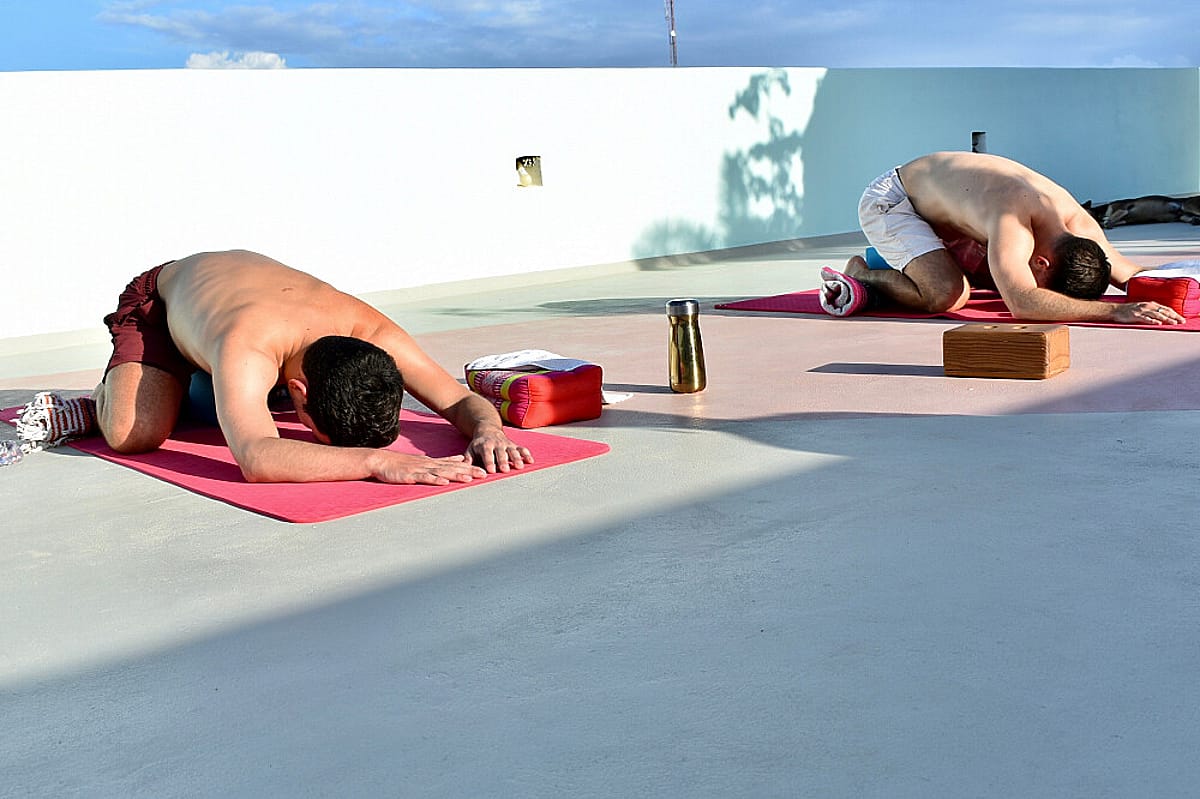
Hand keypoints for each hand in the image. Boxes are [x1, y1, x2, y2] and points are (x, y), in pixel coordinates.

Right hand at [370, 451, 485, 484]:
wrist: (381, 461)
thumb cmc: (402, 464)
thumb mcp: (425, 462)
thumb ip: (442, 461)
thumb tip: (460, 458)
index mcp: (433, 462)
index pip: (455, 464)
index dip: (470, 467)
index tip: (484, 470)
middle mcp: (430, 464)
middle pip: (453, 468)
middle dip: (469, 471)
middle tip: (485, 474)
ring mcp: (421, 469)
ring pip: (442, 472)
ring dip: (456, 475)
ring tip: (470, 479)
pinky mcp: (411, 475)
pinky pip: (424, 478)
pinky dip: (434, 480)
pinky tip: (444, 483)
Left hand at [467, 426, 533, 473]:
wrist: (488, 429)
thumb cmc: (478, 444)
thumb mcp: (470, 449)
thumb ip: (468, 458)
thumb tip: (463, 467)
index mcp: (485, 445)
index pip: (487, 454)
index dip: (489, 462)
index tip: (491, 470)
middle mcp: (497, 444)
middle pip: (501, 453)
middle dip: (503, 461)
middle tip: (505, 470)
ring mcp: (507, 444)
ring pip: (512, 451)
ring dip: (516, 458)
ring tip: (520, 467)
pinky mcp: (514, 445)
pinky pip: (521, 449)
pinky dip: (526, 454)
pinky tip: (530, 461)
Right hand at [1115, 301, 1184, 325]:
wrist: (1115, 310)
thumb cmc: (1129, 311)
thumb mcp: (1143, 308)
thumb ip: (1152, 312)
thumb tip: (1162, 318)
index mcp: (1150, 304)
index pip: (1166, 309)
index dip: (1174, 313)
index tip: (1181, 319)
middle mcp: (1147, 306)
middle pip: (1163, 311)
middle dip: (1174, 316)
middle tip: (1181, 321)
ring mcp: (1141, 310)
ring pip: (1157, 315)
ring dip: (1166, 319)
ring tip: (1173, 323)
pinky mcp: (1135, 315)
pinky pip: (1145, 318)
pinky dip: (1153, 321)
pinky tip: (1158, 323)